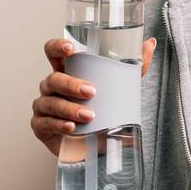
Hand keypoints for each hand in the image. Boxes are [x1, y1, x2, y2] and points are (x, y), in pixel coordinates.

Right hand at [31, 37, 156, 157]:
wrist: (95, 146)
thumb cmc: (102, 113)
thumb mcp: (120, 89)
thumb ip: (134, 67)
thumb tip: (150, 43)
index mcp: (66, 72)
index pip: (52, 52)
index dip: (57, 47)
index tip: (70, 49)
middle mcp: (51, 87)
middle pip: (53, 79)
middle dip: (71, 84)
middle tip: (91, 91)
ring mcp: (43, 106)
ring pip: (50, 102)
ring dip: (69, 108)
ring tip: (88, 115)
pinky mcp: (40, 127)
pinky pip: (45, 123)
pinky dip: (59, 124)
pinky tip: (71, 127)